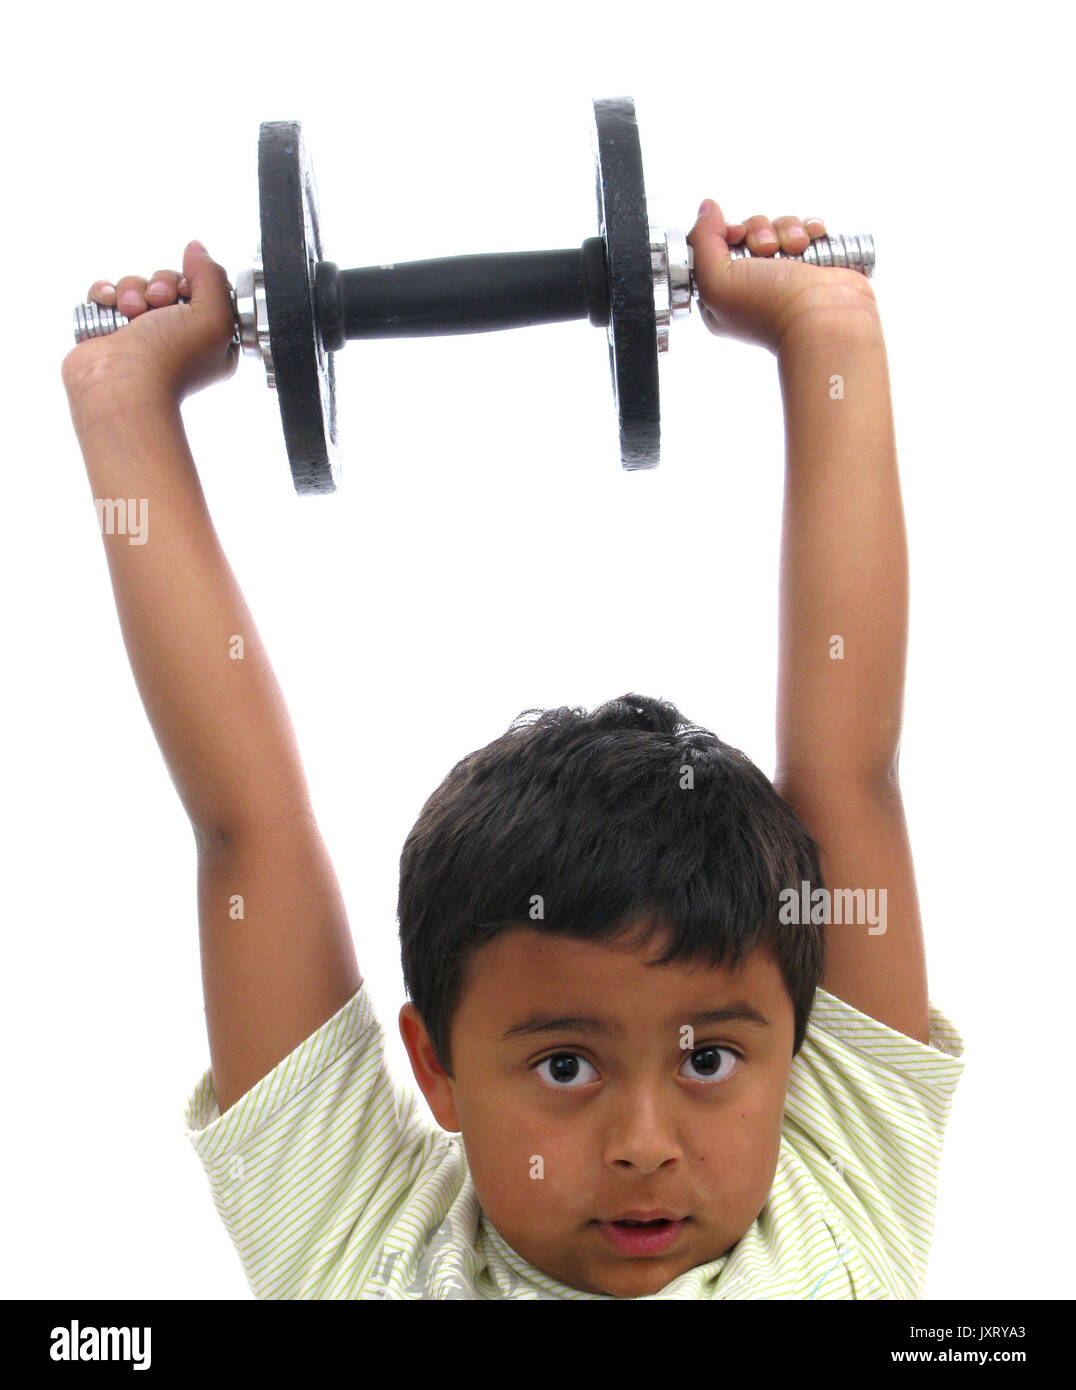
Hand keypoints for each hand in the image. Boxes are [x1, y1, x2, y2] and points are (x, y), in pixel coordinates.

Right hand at [62, 240, 239, 407]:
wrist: (121, 384)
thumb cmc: (170, 359)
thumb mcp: (214, 315)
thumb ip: (212, 276)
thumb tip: (197, 249)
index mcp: (207, 339)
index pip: (202, 291)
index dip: (192, 283)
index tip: (186, 294)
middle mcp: (174, 335)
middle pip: (167, 284)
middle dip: (160, 286)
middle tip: (157, 303)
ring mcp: (139, 333)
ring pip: (135, 285)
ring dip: (132, 291)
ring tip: (132, 313)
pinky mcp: (108, 329)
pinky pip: (106, 293)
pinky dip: (106, 294)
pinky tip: (110, 306)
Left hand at [686, 203, 876, 354]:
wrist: (826, 318)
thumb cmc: (771, 308)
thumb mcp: (717, 281)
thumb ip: (701, 242)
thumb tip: (707, 208)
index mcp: (724, 294)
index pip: (714, 246)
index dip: (724, 232)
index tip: (737, 236)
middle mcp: (752, 283)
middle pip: (747, 232)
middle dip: (759, 232)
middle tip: (769, 250)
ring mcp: (783, 274)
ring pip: (776, 227)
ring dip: (786, 229)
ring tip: (796, 248)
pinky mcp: (810, 264)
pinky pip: (804, 229)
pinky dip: (808, 228)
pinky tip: (811, 239)